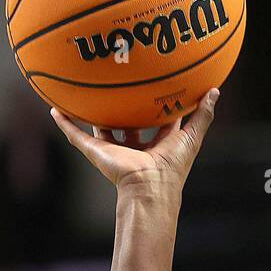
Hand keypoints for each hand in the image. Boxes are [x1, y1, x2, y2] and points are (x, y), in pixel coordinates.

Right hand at [49, 87, 219, 196]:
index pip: (157, 121)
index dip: (158, 105)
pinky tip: (55, 110)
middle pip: (128, 124)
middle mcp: (134, 147)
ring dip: (93, 115)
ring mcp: (114, 150)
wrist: (149, 186)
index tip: (157, 85)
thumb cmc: (172, 166)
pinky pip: (76, 136)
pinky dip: (65, 124)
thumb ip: (203, 114)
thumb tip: (215, 90)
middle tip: (121, 84)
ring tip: (84, 94)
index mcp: (157, 144)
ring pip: (101, 129)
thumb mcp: (192, 136)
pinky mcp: (97, 152)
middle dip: (125, 108)